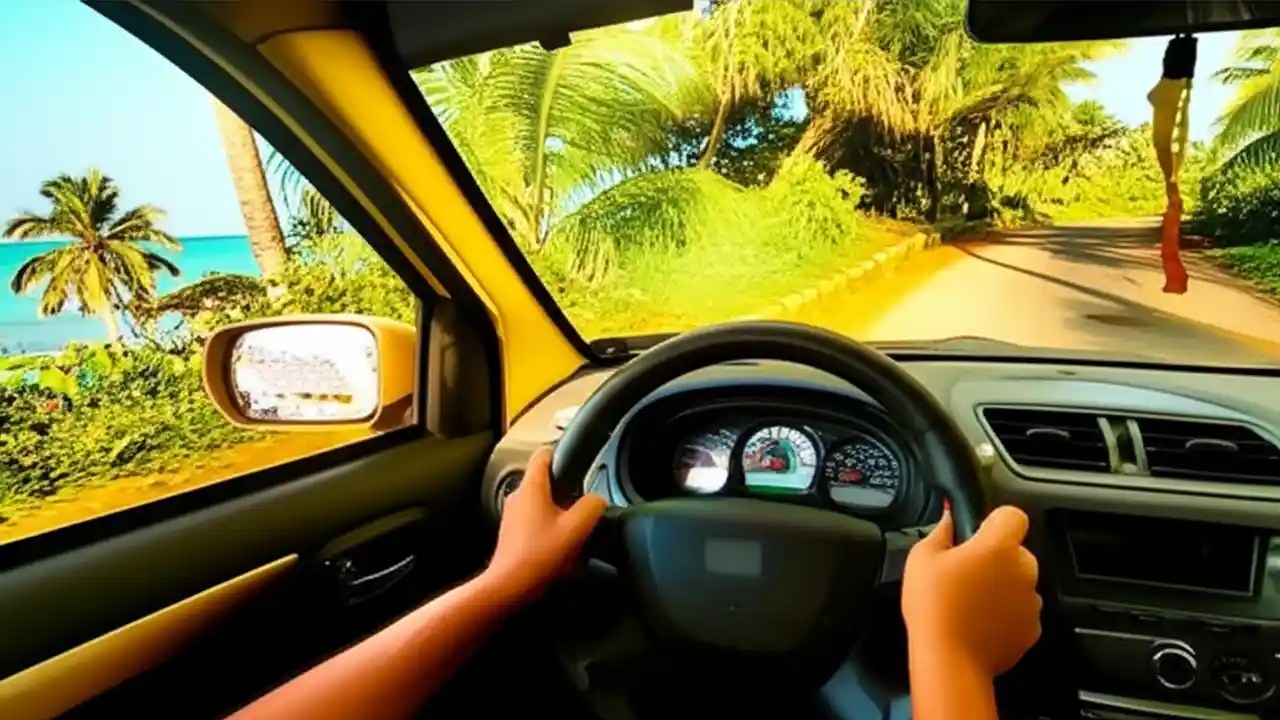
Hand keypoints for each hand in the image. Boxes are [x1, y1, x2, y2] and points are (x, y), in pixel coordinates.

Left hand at [484, 447, 606, 602]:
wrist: (510, 585)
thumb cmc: (539, 555)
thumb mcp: (576, 528)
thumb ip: (592, 506)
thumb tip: (597, 500)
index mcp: (532, 486)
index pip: (544, 454)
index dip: (562, 454)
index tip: (576, 463)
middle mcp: (518, 496)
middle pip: (546, 482)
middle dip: (566, 492)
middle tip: (582, 508)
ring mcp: (512, 515)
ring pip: (541, 503)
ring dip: (558, 514)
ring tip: (573, 533)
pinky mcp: (511, 533)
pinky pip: (534, 521)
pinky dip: (548, 529)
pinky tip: (560, 549)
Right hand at [902, 506, 1041, 677]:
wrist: (950, 659)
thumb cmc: (934, 607)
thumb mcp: (921, 558)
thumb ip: (940, 531)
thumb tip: (948, 518)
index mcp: (998, 545)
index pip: (1013, 515)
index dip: (995, 521)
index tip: (978, 532)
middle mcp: (1023, 569)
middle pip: (1014, 551)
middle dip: (994, 557)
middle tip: (964, 572)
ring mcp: (1031, 600)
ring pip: (1018, 582)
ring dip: (1000, 586)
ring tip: (968, 601)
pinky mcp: (1032, 628)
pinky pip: (1020, 611)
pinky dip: (1005, 613)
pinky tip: (978, 621)